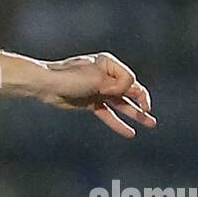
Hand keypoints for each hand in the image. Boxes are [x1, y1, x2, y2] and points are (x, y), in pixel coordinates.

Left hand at [40, 52, 155, 136]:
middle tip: (150, 114)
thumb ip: (116, 84)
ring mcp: (99, 90)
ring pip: (121, 104)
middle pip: (129, 91)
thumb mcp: (97, 78)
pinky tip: (130, 133)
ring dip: (135, 114)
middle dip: (141, 103)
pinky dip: (118, 123)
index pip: (129, 78)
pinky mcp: (91, 102)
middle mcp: (106, 76)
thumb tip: (129, 90)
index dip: (125, 88)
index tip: (109, 92)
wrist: (47, 86)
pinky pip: (108, 114)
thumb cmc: (70, 77)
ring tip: (150, 124)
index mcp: (109, 63)